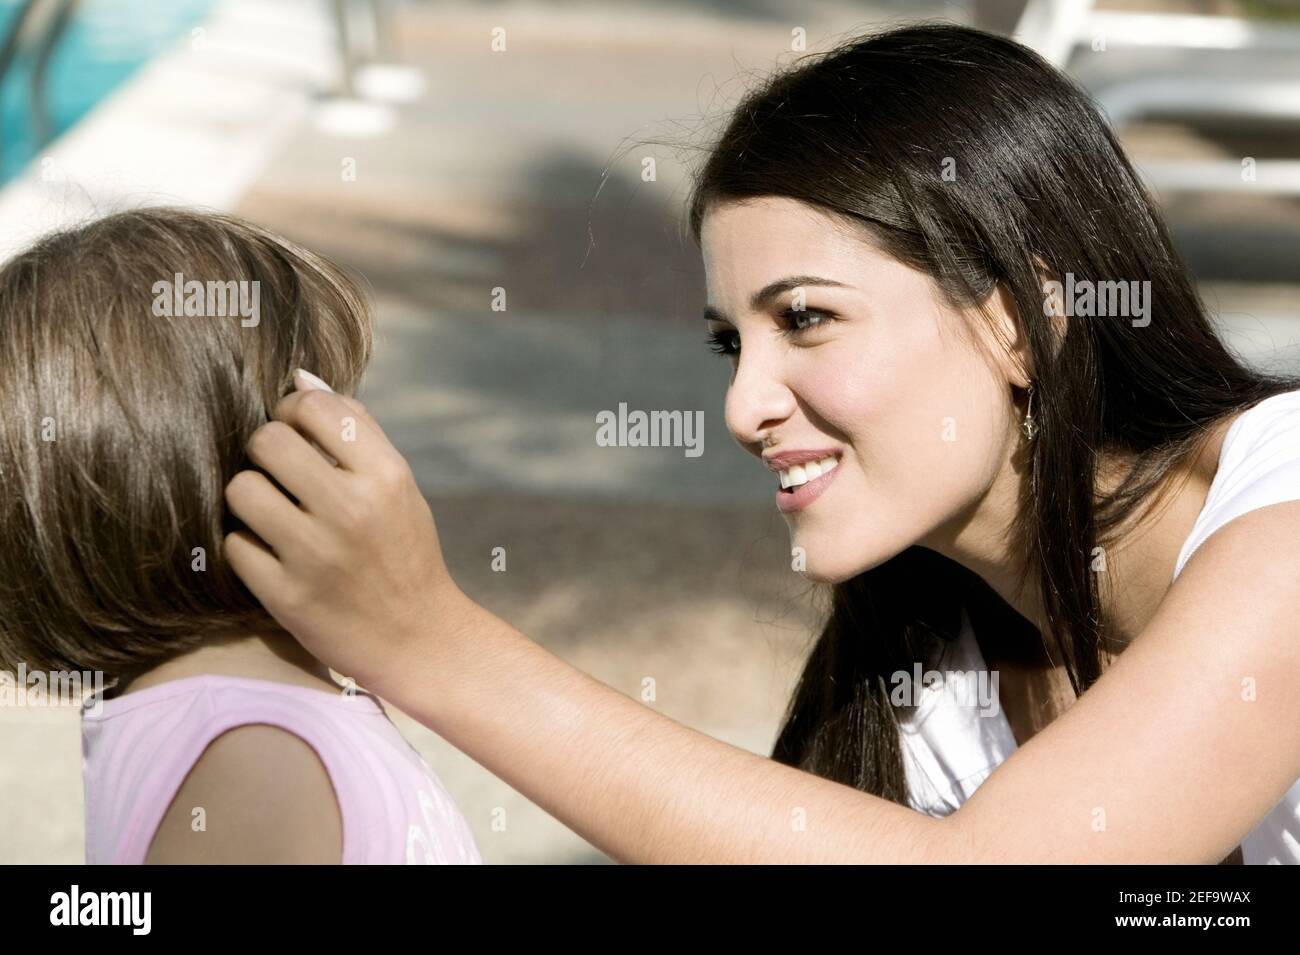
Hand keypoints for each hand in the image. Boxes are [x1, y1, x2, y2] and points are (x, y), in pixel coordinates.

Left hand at [223, 371, 465, 689]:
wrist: (418, 640)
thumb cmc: (402, 551)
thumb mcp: (398, 487)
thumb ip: (356, 430)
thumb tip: (299, 376)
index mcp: (387, 476)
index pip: (314, 406)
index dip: (293, 411)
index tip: (296, 432)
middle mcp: (353, 511)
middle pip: (267, 441)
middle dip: (266, 453)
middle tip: (279, 475)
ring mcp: (317, 556)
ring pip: (241, 490)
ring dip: (250, 498)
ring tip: (271, 514)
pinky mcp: (287, 597)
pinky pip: (235, 545)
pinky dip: (247, 547)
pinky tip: (273, 556)